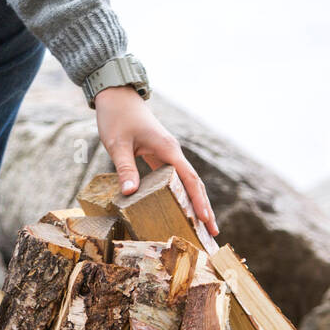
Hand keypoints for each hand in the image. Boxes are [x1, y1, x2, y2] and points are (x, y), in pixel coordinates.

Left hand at [94, 85, 218, 236]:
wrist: (117, 96)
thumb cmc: (116, 117)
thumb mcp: (117, 144)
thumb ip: (125, 168)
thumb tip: (130, 193)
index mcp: (167, 149)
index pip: (188, 179)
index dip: (198, 200)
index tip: (205, 220)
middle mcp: (173, 152)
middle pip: (194, 183)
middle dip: (204, 208)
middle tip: (212, 233)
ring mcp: (168, 153)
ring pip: (187, 182)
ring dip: (196, 203)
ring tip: (202, 227)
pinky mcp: (161, 155)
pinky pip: (175, 179)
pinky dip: (181, 195)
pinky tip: (181, 210)